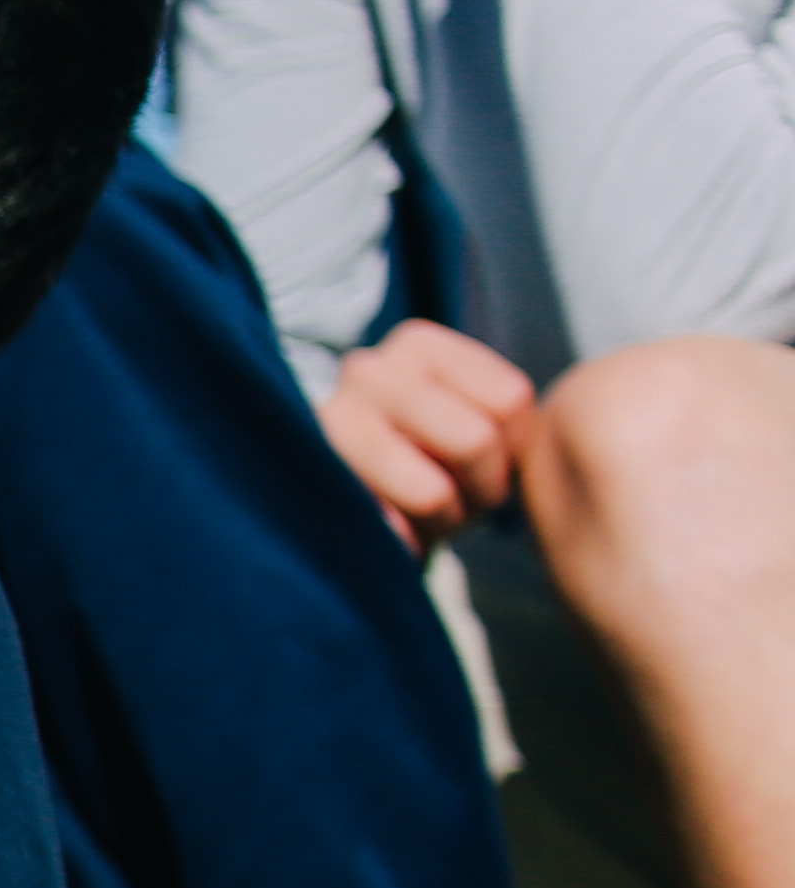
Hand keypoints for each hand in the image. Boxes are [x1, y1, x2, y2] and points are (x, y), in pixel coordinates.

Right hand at [320, 320, 538, 538]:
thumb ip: (507, 412)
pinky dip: (404, 543)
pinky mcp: (311, 484)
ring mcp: (328, 424)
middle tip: (466, 498)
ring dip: (445, 520)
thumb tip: (575, 416)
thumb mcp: (482, 421)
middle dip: (483, 488)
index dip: (515, 447)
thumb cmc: (440, 464)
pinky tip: (394, 531)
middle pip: (474, 440)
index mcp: (416, 344)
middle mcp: (365, 370)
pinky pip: (389, 531)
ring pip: (431, 492)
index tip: (491, 459)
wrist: (367, 509)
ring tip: (431, 514)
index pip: (510, 399)